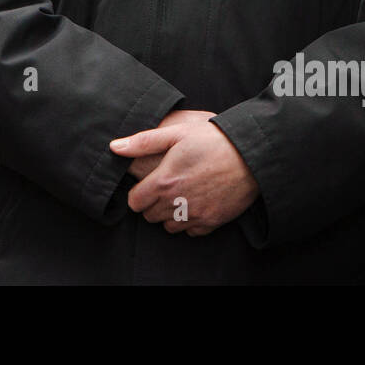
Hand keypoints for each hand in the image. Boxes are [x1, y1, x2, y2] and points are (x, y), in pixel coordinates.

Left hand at [110, 114, 258, 235]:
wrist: (250, 155)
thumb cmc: (211, 140)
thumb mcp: (176, 133)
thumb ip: (143, 142)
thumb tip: (115, 147)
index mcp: (164, 181)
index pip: (135, 202)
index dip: (138, 194)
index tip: (147, 184)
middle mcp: (177, 202)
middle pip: (149, 216)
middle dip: (152, 203)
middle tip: (164, 187)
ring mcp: (195, 214)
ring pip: (168, 226)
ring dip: (169, 214)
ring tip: (180, 194)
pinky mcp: (211, 222)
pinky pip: (190, 231)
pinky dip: (189, 221)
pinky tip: (195, 202)